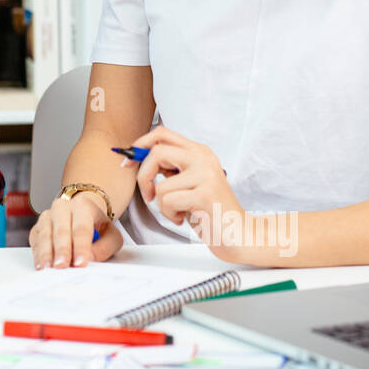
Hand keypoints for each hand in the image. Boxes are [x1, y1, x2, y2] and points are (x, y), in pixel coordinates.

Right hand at [29, 192, 122, 268]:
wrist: (81, 213)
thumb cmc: (97, 226)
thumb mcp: (111, 235)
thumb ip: (105, 247)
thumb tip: (90, 258)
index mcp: (83, 206)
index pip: (82, 228)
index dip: (81, 246)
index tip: (80, 263)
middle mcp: (62, 208)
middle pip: (61, 230)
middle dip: (61, 249)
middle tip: (62, 265)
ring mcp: (47, 216)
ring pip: (45, 234)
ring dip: (46, 252)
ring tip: (48, 268)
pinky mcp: (37, 227)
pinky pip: (35, 240)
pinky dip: (38, 253)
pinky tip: (41, 264)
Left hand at [132, 125, 246, 260]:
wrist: (240, 234)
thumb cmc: (210, 211)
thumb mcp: (188, 183)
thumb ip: (170, 168)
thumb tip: (139, 157)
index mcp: (199, 152)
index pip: (162, 133)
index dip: (140, 145)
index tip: (128, 163)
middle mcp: (204, 158)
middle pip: (157, 152)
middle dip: (143, 176)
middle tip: (148, 195)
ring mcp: (206, 175)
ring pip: (160, 185)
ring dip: (161, 205)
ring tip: (178, 211)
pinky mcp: (205, 194)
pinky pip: (168, 201)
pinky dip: (170, 215)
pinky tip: (184, 218)